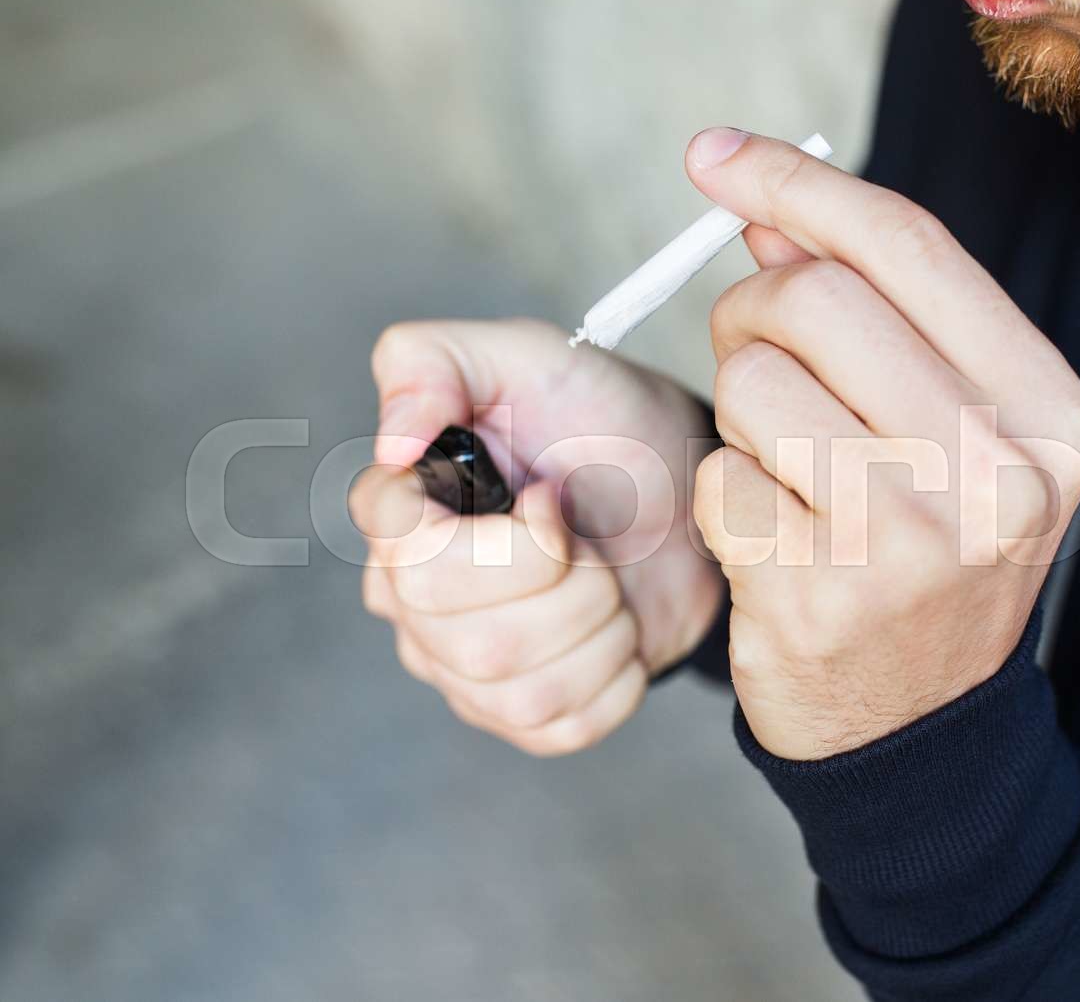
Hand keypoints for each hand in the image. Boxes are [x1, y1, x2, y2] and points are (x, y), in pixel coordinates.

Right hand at [353, 319, 723, 755]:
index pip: (412, 562)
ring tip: (610, 579)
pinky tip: (620, 629)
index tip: (551, 495)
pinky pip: (560, 726)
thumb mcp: (526, 356)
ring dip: (596, 628)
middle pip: (471, 639)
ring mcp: (462, 667)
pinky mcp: (523, 714)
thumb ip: (430, 363)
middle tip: (591, 539)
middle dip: (566, 584)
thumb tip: (390, 443)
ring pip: (516, 689)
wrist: (685, 487)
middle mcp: (412, 601)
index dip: (507, 543)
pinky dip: (615, 677)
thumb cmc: (601, 417)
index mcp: (400, 518)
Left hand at [685, 130, 1079, 760]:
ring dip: (738, 410)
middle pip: (816, 300)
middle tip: (754, 354)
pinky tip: (772, 539)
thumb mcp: (946, 430)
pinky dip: (722, 495)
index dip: (799, 184)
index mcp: (1052, 416)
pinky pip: (716, 478)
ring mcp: (912, 542)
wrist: (919, 728)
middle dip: (752, 310)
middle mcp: (1000, 477)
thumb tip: (769, 210)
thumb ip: (875, 311)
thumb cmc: (929, 553)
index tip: (717, 156)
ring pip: (752, 382)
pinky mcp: (820, 595)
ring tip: (781, 463)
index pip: (910, 248)